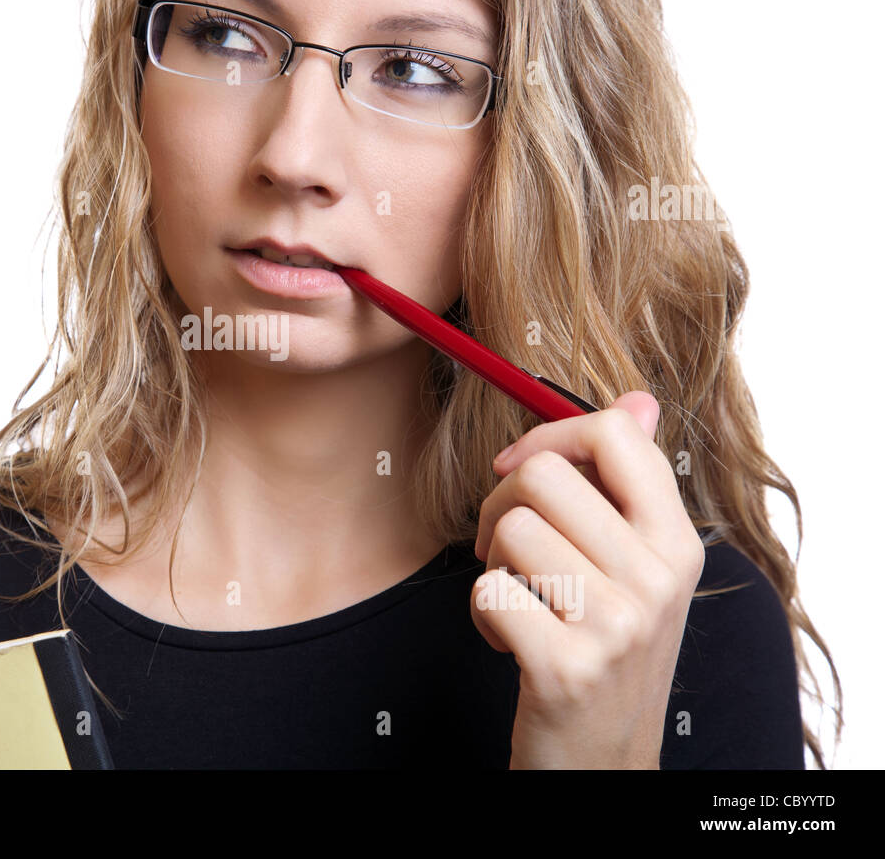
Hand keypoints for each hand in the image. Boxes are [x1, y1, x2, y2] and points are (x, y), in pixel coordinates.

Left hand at [470, 391, 704, 768]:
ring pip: (509, 529)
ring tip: (520, 601)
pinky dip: (483, 614)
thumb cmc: (608, 651)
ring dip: (492, 565)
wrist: (604, 762)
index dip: (551, 433)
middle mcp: (657, 579)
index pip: (617, 435)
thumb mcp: (639, 568)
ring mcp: (615, 625)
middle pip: (544, 475)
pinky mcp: (566, 666)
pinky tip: (512, 641)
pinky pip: (487, 591)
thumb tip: (639, 400)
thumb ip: (632, 484)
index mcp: (677, 543)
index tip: (520, 466)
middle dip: (501, 502)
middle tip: (505, 547)